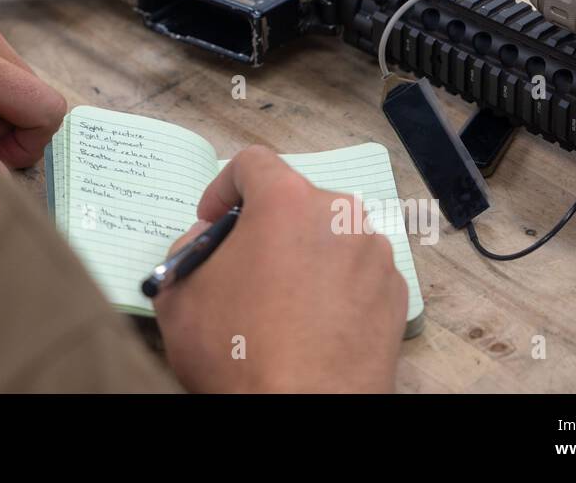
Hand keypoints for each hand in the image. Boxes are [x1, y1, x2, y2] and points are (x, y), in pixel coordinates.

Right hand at [152, 146, 406, 392]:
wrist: (302, 411)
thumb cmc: (238, 352)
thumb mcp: (180, 292)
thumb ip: (187, 247)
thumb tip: (209, 239)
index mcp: (285, 201)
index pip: (252, 163)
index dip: (223, 188)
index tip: (212, 221)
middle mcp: (339, 215)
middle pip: (294, 200)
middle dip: (264, 226)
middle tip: (241, 265)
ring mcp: (374, 254)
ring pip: (328, 236)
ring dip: (302, 255)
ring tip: (279, 301)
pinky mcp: (395, 294)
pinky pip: (356, 272)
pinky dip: (333, 286)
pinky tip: (312, 322)